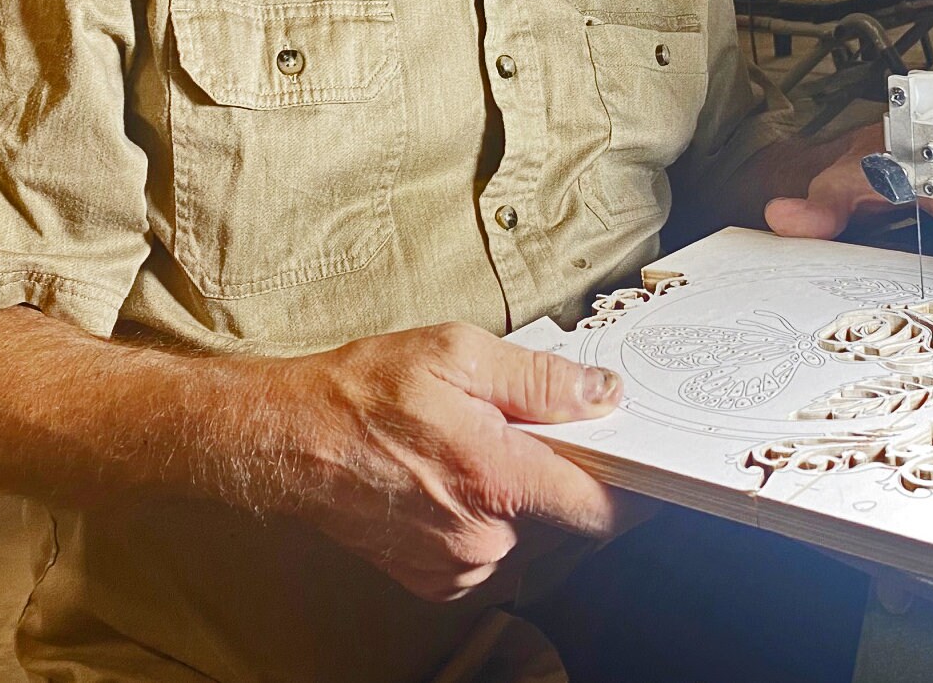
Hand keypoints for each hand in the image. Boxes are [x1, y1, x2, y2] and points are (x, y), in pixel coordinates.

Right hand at [272, 322, 633, 601]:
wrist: (289, 440)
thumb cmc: (365, 391)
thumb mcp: (459, 353)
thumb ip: (541, 380)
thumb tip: (603, 392)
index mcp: (496, 478)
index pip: (600, 506)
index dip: (632, 483)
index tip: (643, 459)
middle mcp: (483, 537)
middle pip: (560, 509)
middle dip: (551, 464)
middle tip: (513, 421)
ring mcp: (457, 565)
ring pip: (524, 527)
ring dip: (513, 489)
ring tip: (465, 443)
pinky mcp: (435, 579)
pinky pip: (488, 546)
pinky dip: (481, 513)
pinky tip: (445, 476)